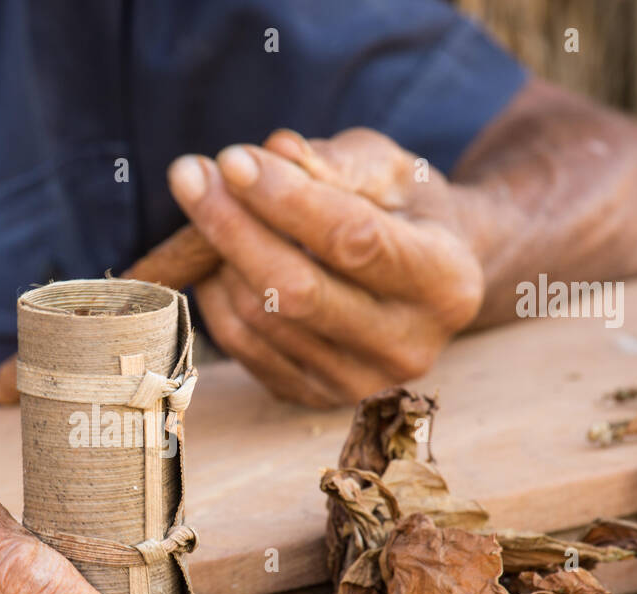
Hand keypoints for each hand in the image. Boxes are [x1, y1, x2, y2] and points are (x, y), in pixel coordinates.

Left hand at [167, 128, 485, 406]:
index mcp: (447, 283)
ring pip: (260, 318)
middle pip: (297, 291)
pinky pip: (241, 346)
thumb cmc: (403, 213)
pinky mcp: (314, 398)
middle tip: (190, 174)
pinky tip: (215, 257)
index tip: (231, 159)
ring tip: (208, 204)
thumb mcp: (392, 170)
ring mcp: (359, 384)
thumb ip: (339, 161)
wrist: (423, 286)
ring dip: (216, 256)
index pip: (353, 240)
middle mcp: (409, 347)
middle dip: (232, 226)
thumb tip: (277, 152)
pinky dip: (215, 296)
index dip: (286, 199)